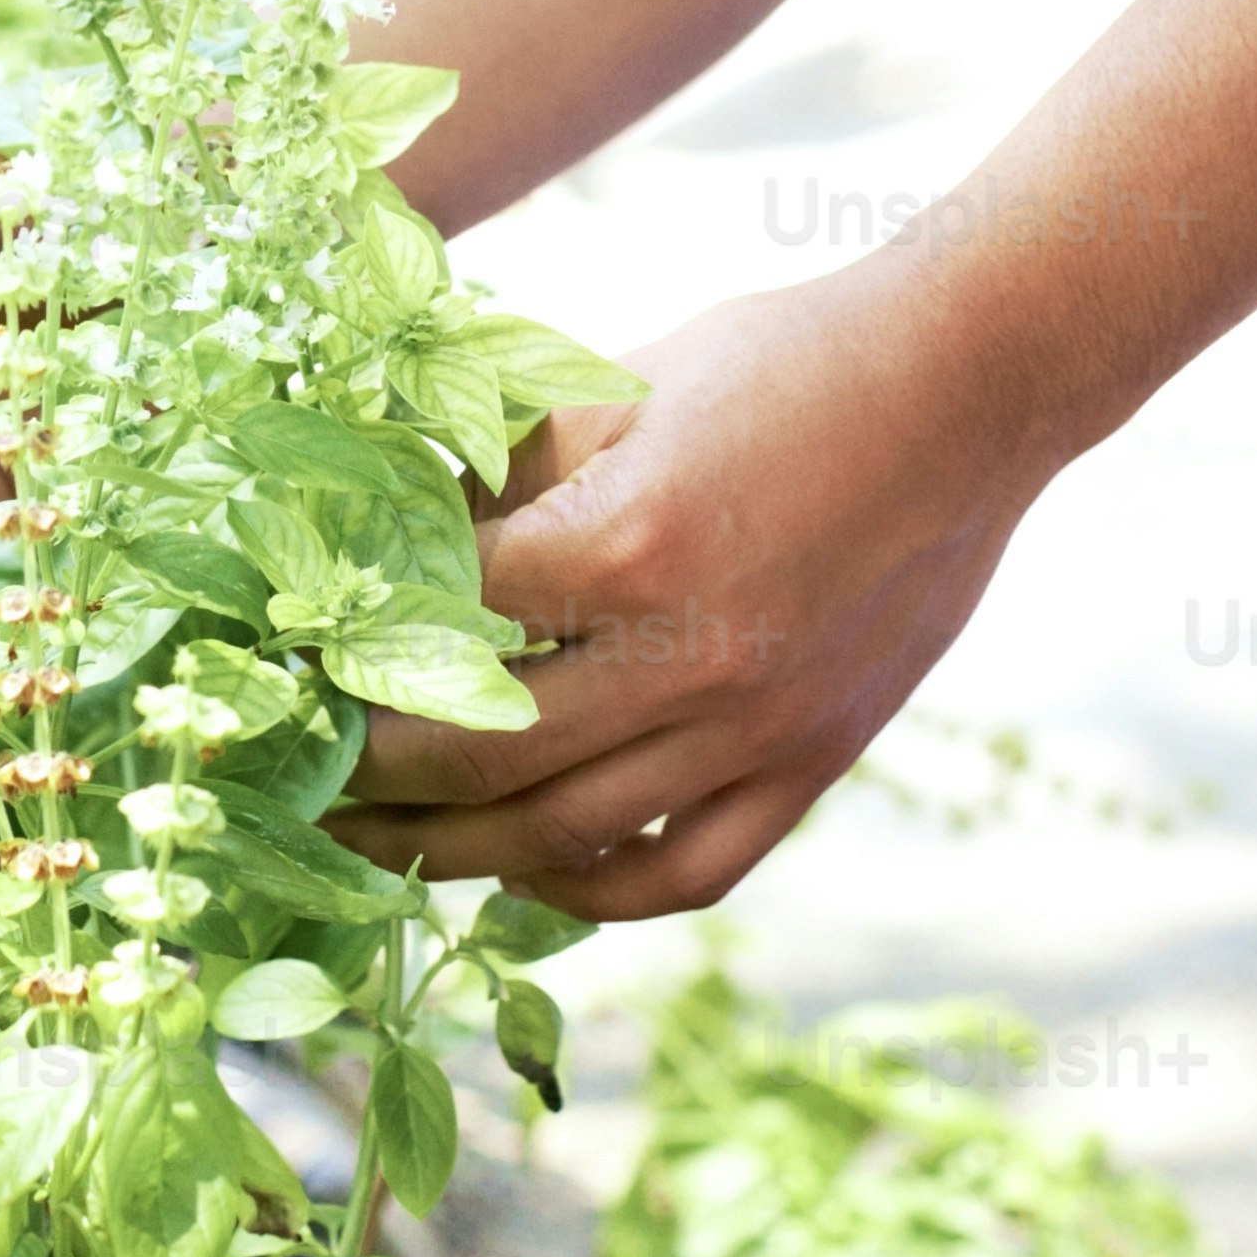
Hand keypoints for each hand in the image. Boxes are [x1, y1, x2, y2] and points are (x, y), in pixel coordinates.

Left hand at [332, 278, 1048, 918]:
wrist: (964, 390)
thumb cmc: (783, 361)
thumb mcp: (620, 382)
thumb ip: (508, 467)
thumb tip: (396, 526)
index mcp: (626, 542)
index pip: (444, 625)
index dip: (353, 646)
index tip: (292, 661)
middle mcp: (690, 656)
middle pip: (482, 753)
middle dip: (371, 775)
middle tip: (300, 779)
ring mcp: (758, 728)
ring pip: (568, 835)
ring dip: (452, 852)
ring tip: (375, 844)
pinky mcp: (813, 765)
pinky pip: (685, 872)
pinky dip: (593, 894)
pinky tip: (529, 874)